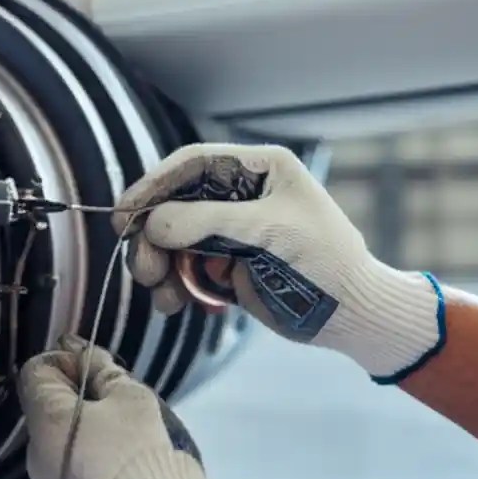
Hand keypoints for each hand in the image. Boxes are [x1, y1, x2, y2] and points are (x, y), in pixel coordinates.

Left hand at [18, 335, 241, 478]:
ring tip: (125, 436)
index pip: (35, 370)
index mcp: (44, 418)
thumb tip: (78, 349)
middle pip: (48, 407)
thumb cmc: (140, 450)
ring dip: (85, 430)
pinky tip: (120, 467)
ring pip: (59, 441)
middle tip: (118, 400)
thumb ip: (100, 368)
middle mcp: (34, 452)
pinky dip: (89, 460)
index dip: (66, 361)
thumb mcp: (130, 396)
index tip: (98, 369)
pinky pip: (70, 472)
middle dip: (79, 396)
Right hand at [114, 142, 444, 382]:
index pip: (192, 164)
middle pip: (173, 204)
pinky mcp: (225, 264)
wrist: (352, 314)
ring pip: (171, 240)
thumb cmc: (325, 262)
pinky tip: (173, 303)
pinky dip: (172, 285)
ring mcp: (230, 230)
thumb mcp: (270, 232)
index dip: (153, 185)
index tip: (124, 214)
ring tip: (162, 295)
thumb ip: (209, 221)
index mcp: (260, 169)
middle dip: (152, 237)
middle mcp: (240, 194)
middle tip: (143, 268)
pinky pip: (183, 268)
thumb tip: (153, 223)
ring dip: (157, 266)